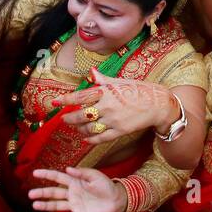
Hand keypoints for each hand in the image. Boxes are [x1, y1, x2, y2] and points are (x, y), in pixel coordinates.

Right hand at [28, 166, 125, 211]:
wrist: (116, 199)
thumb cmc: (105, 185)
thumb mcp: (95, 176)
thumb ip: (82, 173)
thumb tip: (68, 168)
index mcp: (74, 182)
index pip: (58, 177)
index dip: (47, 175)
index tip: (35, 172)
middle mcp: (71, 193)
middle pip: (54, 192)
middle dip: (42, 193)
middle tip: (30, 194)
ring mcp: (74, 205)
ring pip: (57, 205)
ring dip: (46, 206)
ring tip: (34, 205)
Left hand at [52, 69, 177, 144]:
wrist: (157, 104)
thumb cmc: (138, 90)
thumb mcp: (119, 82)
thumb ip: (103, 79)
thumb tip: (91, 72)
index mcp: (105, 91)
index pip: (80, 97)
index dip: (65, 100)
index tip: (54, 102)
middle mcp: (107, 106)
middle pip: (81, 115)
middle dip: (69, 119)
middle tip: (64, 119)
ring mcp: (113, 120)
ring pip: (89, 128)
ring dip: (79, 129)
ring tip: (76, 128)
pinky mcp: (120, 131)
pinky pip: (100, 138)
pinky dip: (91, 139)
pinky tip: (86, 138)